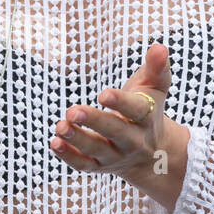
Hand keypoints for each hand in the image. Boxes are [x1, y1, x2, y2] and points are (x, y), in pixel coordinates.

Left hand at [49, 42, 172, 183]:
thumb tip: (159, 47)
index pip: (136, 111)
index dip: (120, 103)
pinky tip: (55, 143)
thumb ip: (156, 68)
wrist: (153, 154)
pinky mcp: (100, 166)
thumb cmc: (148, 110)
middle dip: (94, 122)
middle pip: (115, 132)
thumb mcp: (155, 89)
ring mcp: (116, 155)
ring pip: (96, 150)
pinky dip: (69, 156)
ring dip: (77, 139)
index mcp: (146, 118)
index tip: (103, 94)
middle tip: (72, 110)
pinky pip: (84, 164)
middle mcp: (133, 140)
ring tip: (60, 126)